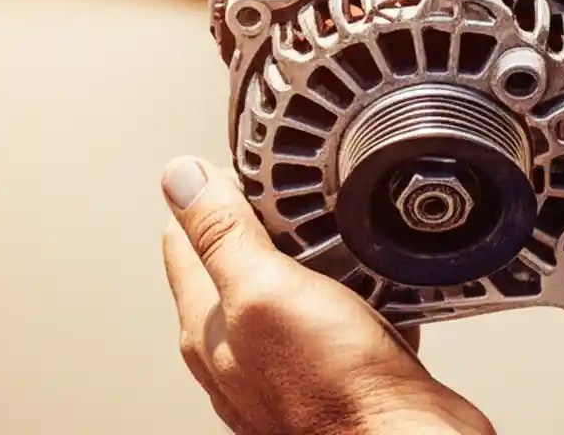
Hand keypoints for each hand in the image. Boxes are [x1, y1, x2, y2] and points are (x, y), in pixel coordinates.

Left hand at [160, 157, 493, 434]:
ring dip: (321, 252)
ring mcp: (290, 357)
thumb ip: (221, 235)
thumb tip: (181, 178)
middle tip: (307, 201)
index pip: (184, 235)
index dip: (216, 190)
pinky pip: (343, 309)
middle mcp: (240, 345)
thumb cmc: (336, 391)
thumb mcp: (266, 291)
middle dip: (272, 219)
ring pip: (296, 281)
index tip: (256, 171)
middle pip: (241, 255)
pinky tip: (382, 280)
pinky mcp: (339, 366)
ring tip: (349, 238)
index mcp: (208, 324)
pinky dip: (362, 287)